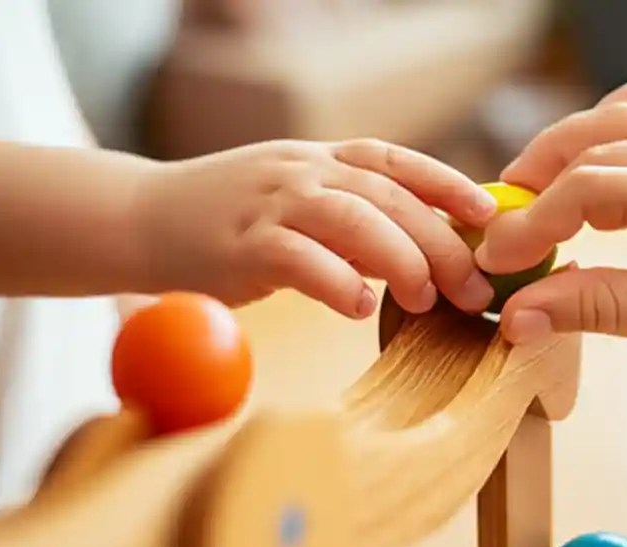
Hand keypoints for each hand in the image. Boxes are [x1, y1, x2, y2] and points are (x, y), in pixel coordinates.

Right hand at [132, 139, 497, 315]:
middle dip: (439, 241)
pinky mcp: (240, 244)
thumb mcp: (292, 203)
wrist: (137, 219)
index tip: (488, 213)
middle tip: (472, 287)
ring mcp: (268, 203)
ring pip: (352, 218)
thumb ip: (348, 219)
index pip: (393, 160)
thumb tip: (418, 253)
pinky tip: (361, 308)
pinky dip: (338, 283)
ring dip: (400, 259)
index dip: (446, 183)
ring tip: (428, 299)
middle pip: (387, 195)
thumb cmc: (227, 222)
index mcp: (316, 159)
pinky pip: (300, 259)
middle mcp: (299, 171)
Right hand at [478, 83, 626, 391]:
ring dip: (567, 150)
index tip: (496, 260)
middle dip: (540, 179)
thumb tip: (517, 314)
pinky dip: (606, 140)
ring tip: (527, 194)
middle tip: (499, 230)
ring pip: (624, 118)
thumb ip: (598, 308)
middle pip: (604, 138)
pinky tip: (581, 172)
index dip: (538, 219)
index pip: (602, 183)